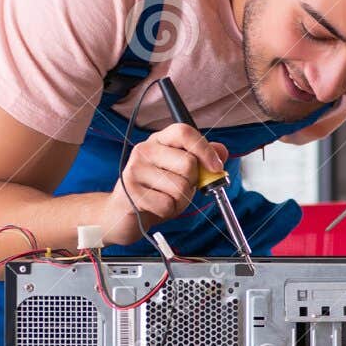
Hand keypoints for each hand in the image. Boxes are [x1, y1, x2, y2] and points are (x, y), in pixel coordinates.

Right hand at [100, 124, 228, 244]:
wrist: (124, 213)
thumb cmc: (156, 191)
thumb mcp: (182, 173)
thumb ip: (201, 160)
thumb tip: (222, 151)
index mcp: (159, 140)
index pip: (184, 132)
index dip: (205, 149)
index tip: (216, 167)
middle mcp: (144, 150)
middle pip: (187, 164)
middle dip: (192, 182)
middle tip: (179, 187)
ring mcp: (135, 169)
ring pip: (180, 187)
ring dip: (180, 200)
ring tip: (166, 198)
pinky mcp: (131, 191)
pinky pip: (167, 205)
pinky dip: (169, 211)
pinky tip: (157, 207)